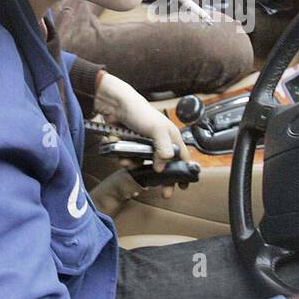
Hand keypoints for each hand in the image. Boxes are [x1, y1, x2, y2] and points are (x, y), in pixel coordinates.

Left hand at [93, 72, 188, 197]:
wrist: (114, 105)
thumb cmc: (139, 111)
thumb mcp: (156, 129)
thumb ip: (163, 148)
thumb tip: (163, 166)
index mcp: (170, 136)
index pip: (182, 157)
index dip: (184, 171)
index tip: (184, 185)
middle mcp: (158, 142)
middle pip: (163, 165)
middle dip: (162, 179)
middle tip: (165, 193)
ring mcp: (143, 144)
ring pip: (143, 164)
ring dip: (134, 165)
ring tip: (128, 161)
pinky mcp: (130, 145)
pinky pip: (129, 159)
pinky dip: (124, 158)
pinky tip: (120, 154)